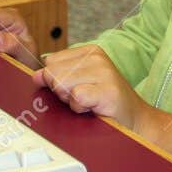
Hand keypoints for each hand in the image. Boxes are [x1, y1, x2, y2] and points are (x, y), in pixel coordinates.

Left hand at [32, 45, 148, 129]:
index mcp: (89, 51)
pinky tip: (93, 108)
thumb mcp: (79, 83)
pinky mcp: (107, 90)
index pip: (50, 61)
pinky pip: (76, 97)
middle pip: (53, 73)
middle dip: (62, 92)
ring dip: (71, 101)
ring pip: (62, 84)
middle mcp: (96, 57)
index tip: (76, 88)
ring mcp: (103, 72)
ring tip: (89, 102)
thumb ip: (57, 76)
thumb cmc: (105, 103)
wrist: (135, 121)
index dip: (57, 81)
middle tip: (83, 98)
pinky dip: (80, 107)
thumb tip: (36, 76)